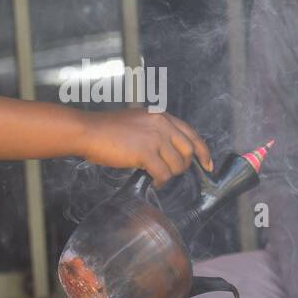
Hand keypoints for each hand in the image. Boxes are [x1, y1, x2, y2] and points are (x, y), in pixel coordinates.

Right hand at [80, 108, 213, 186]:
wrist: (89, 131)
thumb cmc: (107, 129)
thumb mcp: (138, 121)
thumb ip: (156, 130)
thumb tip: (168, 150)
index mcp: (161, 116)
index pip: (192, 134)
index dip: (203, 151)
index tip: (207, 164)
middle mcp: (162, 124)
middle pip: (188, 151)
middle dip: (183, 166)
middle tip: (171, 172)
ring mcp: (154, 138)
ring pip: (177, 165)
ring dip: (169, 174)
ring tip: (156, 175)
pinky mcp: (145, 152)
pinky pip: (163, 173)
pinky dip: (160, 181)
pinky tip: (152, 180)